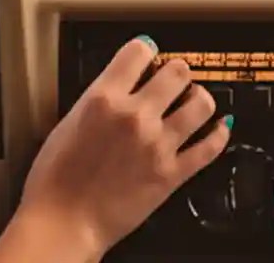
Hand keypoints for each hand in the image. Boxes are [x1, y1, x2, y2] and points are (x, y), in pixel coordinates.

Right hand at [10, 36, 231, 259]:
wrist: (63, 222)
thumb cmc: (54, 180)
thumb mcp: (68, 122)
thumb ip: (98, 100)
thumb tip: (118, 87)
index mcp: (104, 98)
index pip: (139, 52)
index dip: (146, 51)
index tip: (149, 55)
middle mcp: (135, 116)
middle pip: (178, 71)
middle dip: (176, 73)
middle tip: (172, 80)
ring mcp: (158, 144)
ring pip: (202, 103)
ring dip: (199, 99)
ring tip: (193, 101)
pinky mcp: (173, 173)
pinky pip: (210, 147)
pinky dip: (218, 135)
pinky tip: (218, 128)